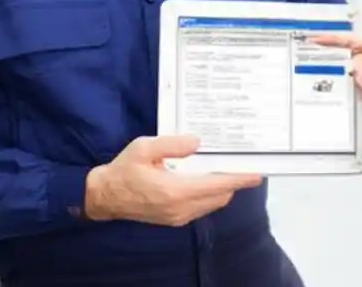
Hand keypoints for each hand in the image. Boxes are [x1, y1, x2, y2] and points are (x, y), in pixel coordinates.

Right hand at [84, 135, 261, 226]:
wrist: (104, 197)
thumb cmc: (123, 170)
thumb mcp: (145, 148)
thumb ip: (172, 144)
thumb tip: (197, 142)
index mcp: (175, 190)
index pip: (217, 185)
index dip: (239, 179)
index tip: (257, 173)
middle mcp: (181, 207)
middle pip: (220, 195)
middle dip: (234, 181)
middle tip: (241, 161)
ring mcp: (178, 216)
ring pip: (213, 203)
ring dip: (222, 188)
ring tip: (225, 167)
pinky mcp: (175, 219)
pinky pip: (202, 207)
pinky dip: (210, 194)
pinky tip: (206, 178)